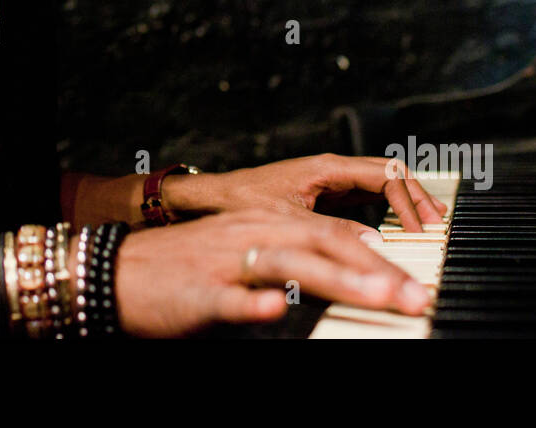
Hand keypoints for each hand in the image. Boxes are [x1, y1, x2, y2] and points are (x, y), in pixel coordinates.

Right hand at [114, 209, 430, 336]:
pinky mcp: (198, 292)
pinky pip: (228, 297)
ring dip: (337, 280)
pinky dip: (253, 303)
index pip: (337, 234)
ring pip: (289, 264)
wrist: (118, 272)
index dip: (382, 257)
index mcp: (268, 225)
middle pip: (325, 244)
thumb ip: (295, 258)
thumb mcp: (246, 256)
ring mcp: (225, 262)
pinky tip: (277, 309)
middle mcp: (253, 235)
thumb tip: (351, 270)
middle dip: (376, 270)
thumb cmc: (186, 270)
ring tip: (377, 296)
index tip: (417, 283)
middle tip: (415, 296)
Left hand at [170, 153, 447, 234]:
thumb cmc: (241, 200)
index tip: (424, 227)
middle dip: (417, 197)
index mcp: (328, 167)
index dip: (411, 200)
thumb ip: (332, 230)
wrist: (211, 199)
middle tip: (437, 224)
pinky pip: (364, 200)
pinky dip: (385, 212)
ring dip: (403, 204)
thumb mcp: (289, 220)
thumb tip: (374, 244)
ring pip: (378, 187)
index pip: (387, 175)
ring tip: (425, 227)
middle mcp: (331, 170)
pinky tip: (392, 231)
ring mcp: (328, 182)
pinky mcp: (322, 197)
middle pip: (389, 176)